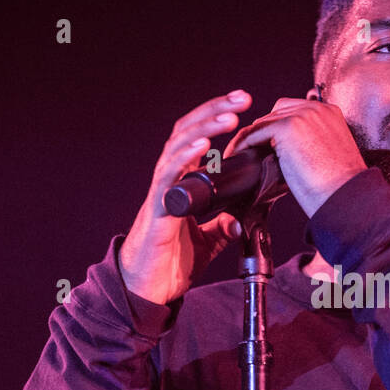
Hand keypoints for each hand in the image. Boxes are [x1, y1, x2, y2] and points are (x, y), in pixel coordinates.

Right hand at [118, 90, 252, 305]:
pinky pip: (169, 177)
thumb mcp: (206, 243)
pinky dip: (186, 158)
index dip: (216, 118)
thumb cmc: (168, 264)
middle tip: (243, 97)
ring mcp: (162, 192)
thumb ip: (220, 228)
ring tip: (230, 116)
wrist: (146, 292)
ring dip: (205, 128)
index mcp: (181, 184)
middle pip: (189, 133)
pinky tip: (203, 146)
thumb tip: (239, 221)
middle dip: (215, 111)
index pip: (197, 138)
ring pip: (179, 148)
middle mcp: (169, 181)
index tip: (244, 104)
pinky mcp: (158, 210)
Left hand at [224, 98, 366, 218]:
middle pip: (275, 112)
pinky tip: (238, 159)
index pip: (292, 111)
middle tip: (248, 153)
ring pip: (263, 122)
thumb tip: (280, 151)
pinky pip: (255, 133)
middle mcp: (317, 108)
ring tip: (239, 157)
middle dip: (262, 132)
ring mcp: (303, 115)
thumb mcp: (327, 156)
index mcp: (330, 113)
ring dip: (250, 140)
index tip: (263, 147)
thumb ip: (309, 144)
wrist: (346, 199)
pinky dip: (243, 146)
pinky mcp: (289, 127)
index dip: (275, 129)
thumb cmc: (339, 188)